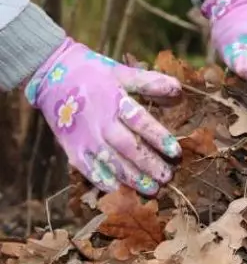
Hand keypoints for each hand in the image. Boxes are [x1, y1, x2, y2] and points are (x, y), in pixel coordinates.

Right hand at [25, 38, 181, 194]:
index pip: (141, 122)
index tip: (176, 152)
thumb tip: (178, 89)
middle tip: (168, 177)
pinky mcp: (73, 149)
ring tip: (152, 190)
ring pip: (112, 163)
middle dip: (149, 165)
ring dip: (133, 178)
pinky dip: (104, 182)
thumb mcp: (122, 72)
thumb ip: (150, 82)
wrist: (51, 76)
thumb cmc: (93, 73)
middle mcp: (101, 123)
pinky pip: (89, 170)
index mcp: (115, 102)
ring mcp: (86, 139)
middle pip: (128, 148)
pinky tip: (120, 190)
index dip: (159, 138)